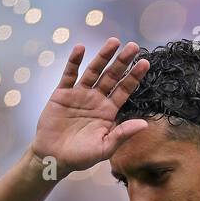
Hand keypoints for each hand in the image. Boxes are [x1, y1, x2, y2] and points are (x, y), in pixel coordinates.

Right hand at [32, 38, 149, 175]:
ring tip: (113, 42)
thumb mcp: (105, 148)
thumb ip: (123, 133)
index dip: (134, 77)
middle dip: (122, 62)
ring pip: (93, 71)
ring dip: (103, 56)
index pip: (124, 90)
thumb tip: (144, 124)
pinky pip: (69, 74)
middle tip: (134, 46)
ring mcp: (80, 94)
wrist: (54, 158)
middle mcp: (96, 100)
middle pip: (112, 76)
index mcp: (109, 112)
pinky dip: (74, 62)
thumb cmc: (81, 156)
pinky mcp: (62, 93)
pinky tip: (80, 49)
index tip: (145, 63)